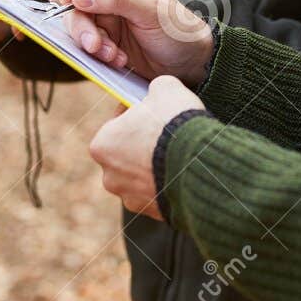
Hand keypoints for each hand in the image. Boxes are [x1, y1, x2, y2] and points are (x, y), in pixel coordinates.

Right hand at [57, 0, 215, 85]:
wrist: (188, 63)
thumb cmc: (178, 29)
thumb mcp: (151, 11)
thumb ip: (117, 0)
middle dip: (81, 24)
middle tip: (94, 44)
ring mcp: (105, 15)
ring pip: (78, 24)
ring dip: (92, 43)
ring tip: (114, 56)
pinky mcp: (104, 38)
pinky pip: (87, 43)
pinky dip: (99, 54)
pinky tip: (119, 60)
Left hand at [89, 76, 205, 217]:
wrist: (199, 163)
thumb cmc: (175, 124)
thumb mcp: (164, 88)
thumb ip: (154, 89)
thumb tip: (157, 93)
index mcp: (102, 144)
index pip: (116, 123)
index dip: (136, 114)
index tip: (153, 111)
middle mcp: (109, 176)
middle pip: (127, 152)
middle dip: (145, 143)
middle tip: (169, 133)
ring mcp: (131, 197)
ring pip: (142, 176)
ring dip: (156, 166)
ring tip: (180, 153)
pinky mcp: (152, 212)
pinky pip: (159, 193)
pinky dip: (169, 183)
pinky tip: (185, 170)